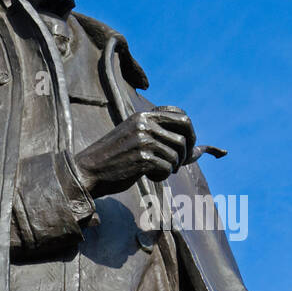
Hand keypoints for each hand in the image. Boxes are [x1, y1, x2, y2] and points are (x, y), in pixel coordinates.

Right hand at [73, 107, 196, 195]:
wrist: (89, 170)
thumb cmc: (115, 158)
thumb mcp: (138, 140)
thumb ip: (165, 141)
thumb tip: (202, 150)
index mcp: (143, 116)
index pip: (181, 116)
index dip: (190, 132)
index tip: (187, 146)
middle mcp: (144, 124)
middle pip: (185, 134)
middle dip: (187, 152)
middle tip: (177, 163)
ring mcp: (143, 140)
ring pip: (177, 154)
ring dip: (172, 166)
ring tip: (157, 170)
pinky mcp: (142, 158)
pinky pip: (168, 167)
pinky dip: (163, 175)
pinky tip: (149, 175)